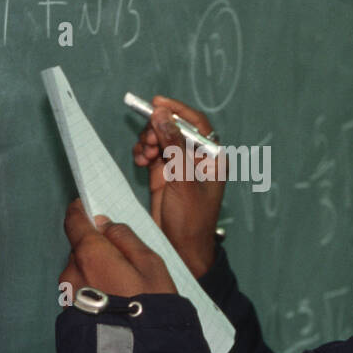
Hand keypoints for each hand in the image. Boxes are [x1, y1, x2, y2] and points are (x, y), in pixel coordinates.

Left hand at [59, 199, 177, 297]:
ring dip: (96, 274)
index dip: (81, 212)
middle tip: (125, 264)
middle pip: (80, 249)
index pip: (74, 221)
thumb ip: (125, 238)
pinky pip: (80, 293)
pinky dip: (93, 292)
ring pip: (80, 272)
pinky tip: (113, 305)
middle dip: (98, 250)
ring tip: (123, 291)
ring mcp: (67, 295)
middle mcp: (71, 271)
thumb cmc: (150, 308)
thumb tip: (105, 224)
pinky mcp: (68, 314)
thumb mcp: (151, 264)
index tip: (87, 208)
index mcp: (90, 254)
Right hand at [130, 95, 223, 277]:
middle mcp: (196, 158)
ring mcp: (179, 165)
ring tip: (144, 155)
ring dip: (149, 140)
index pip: (197, 124)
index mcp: (212, 157)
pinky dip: (143, 151)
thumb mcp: (183, 180)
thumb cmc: (192, 220)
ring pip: (161, 138)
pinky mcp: (163, 173)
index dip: (177, 111)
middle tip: (149, 142)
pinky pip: (152, 151)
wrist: (181, 249)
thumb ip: (173, 146)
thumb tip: (162, 115)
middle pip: (175, 128)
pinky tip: (140, 159)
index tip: (157, 103)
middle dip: (158, 129)